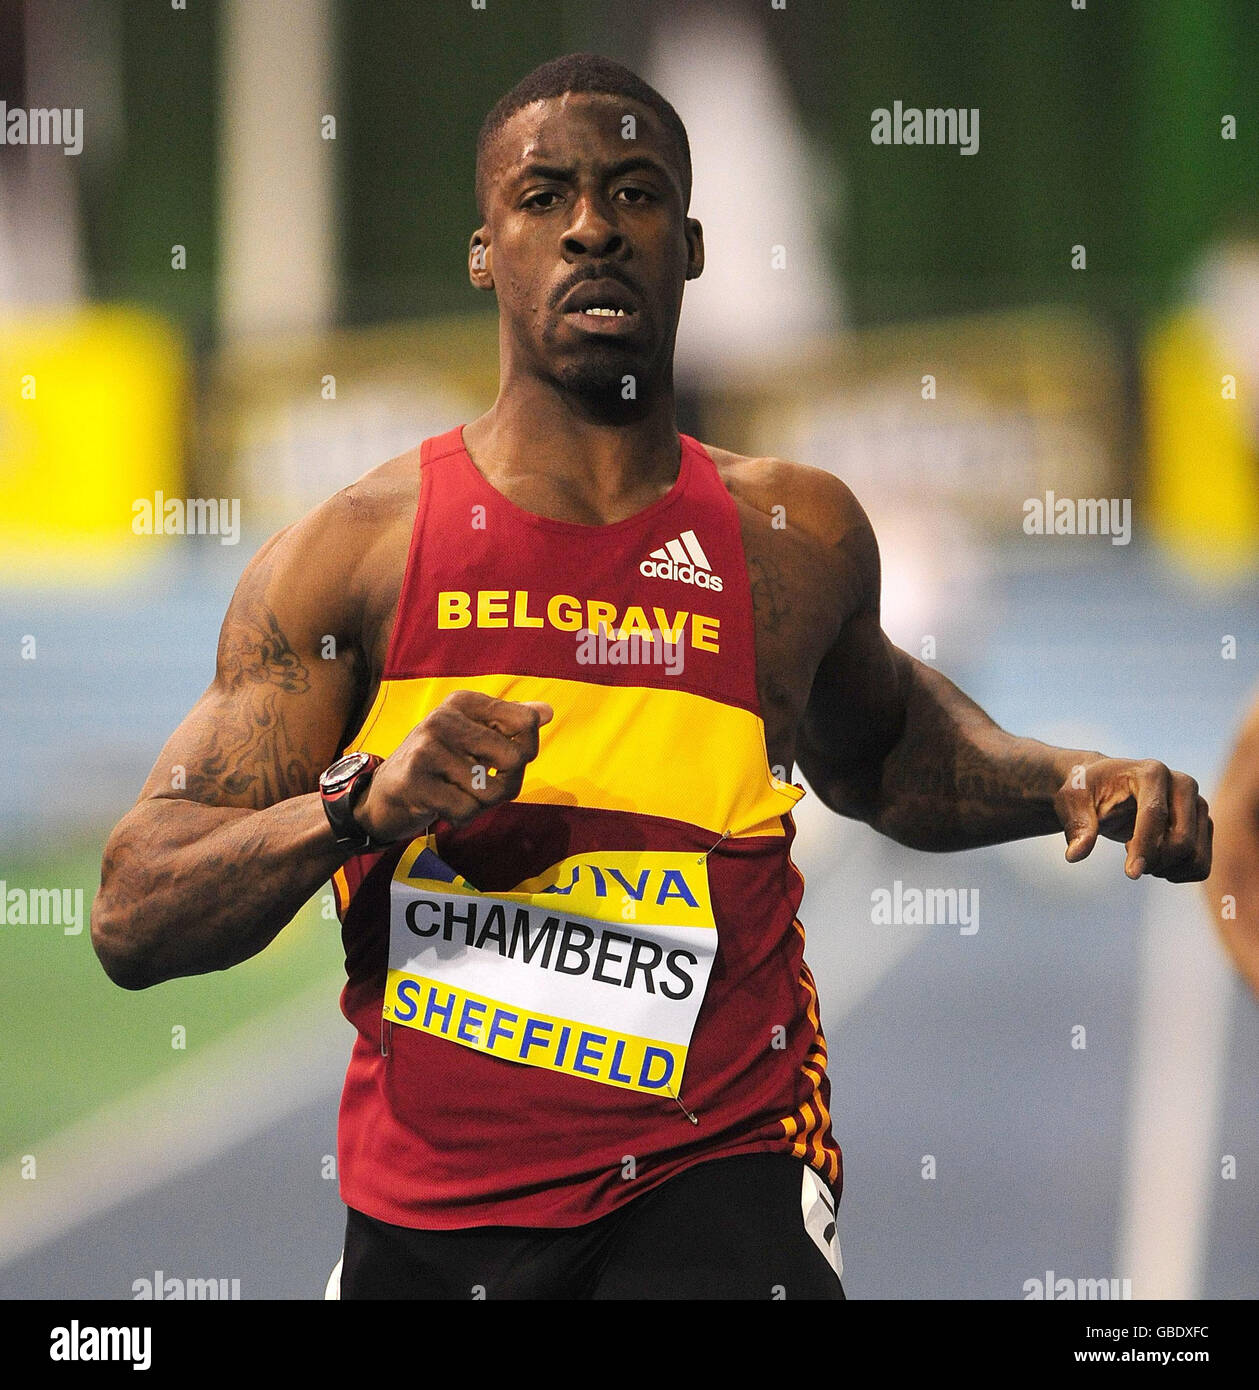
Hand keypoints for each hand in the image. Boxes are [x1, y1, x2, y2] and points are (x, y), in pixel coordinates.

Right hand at [357, 691, 553, 840]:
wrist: (384, 795)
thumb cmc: (439, 765)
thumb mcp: (472, 737)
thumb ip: (510, 723)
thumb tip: (547, 712)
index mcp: (463, 702)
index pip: (526, 722)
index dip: (525, 750)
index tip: (502, 759)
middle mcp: (443, 718)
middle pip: (515, 757)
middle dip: (507, 783)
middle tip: (482, 785)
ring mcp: (426, 748)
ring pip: (491, 789)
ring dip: (481, 804)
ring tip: (458, 795)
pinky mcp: (414, 781)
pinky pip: (465, 809)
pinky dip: (462, 817)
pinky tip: (443, 807)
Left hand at [1053, 757, 1211, 881]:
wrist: (1107, 786)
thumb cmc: (1088, 791)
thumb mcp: (1073, 802)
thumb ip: (1077, 826)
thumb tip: (1075, 854)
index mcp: (1151, 772)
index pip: (1155, 814)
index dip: (1144, 847)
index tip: (1131, 874)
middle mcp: (1183, 784)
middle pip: (1182, 839)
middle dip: (1154, 861)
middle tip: (1130, 861)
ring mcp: (1198, 804)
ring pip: (1195, 855)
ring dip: (1166, 869)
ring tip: (1141, 857)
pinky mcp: (1204, 823)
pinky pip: (1201, 865)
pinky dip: (1177, 873)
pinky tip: (1155, 860)